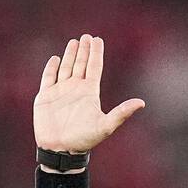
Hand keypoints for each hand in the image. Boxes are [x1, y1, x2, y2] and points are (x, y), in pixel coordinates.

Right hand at [33, 35, 144, 155]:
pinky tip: (55, 59)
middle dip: (84, 50)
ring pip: (66, 68)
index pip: (94, 67)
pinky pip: (48, 78)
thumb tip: (142, 103)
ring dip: (70, 55)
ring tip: (74, 42)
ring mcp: (60, 92)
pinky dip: (51, 68)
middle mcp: (76, 90)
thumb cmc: (84, 140)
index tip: (97, 39)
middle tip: (86, 37)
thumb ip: (122, 113)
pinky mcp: (45, 97)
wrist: (60, 151)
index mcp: (89, 93)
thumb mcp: (106, 126)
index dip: (96, 53)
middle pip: (81, 64)